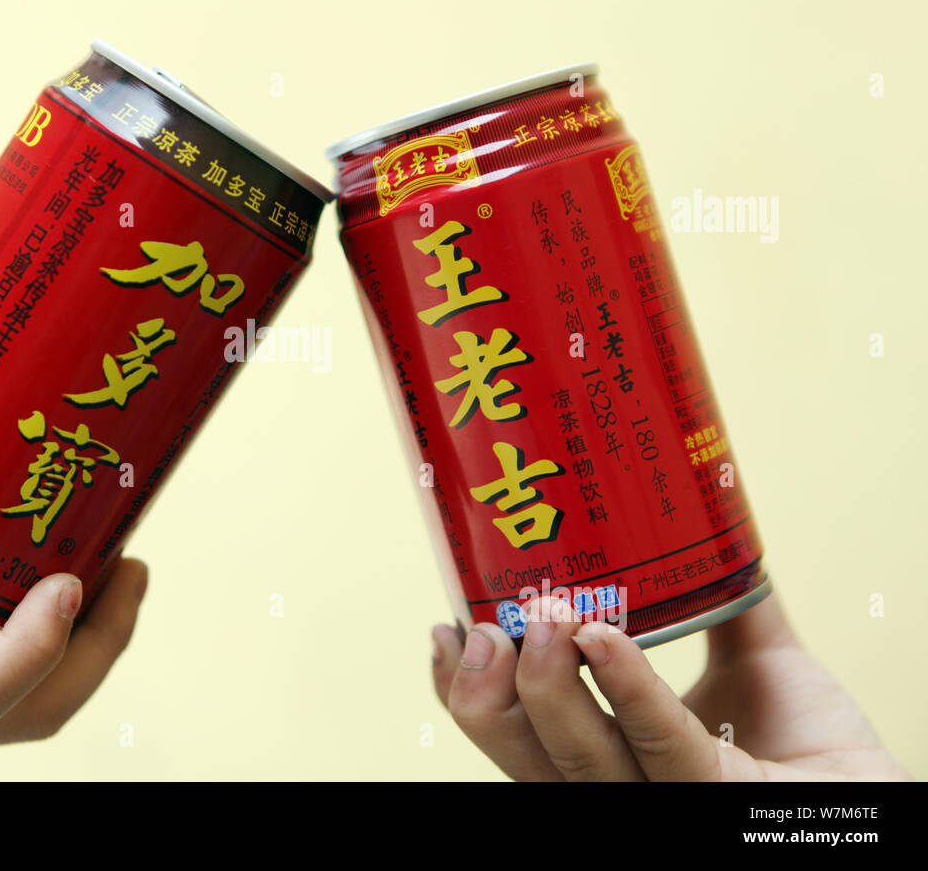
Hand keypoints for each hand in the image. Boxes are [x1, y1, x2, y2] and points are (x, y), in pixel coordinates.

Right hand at [431, 592, 908, 779]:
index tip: (441, 626)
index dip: (459, 691)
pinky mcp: (719, 800)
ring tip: (546, 615)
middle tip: (482, 623)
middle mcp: (621, 786)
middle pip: (524, 758)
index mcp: (609, 757)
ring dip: (546, 684)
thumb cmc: (812, 745)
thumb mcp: (752, 662)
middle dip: (484, 690)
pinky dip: (627, 689)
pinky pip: (662, 746)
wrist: (872, 798)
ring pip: (577, 761)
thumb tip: (701, 512)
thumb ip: (721, 599)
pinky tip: (603, 638)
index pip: (512, 738)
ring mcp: (664, 800)